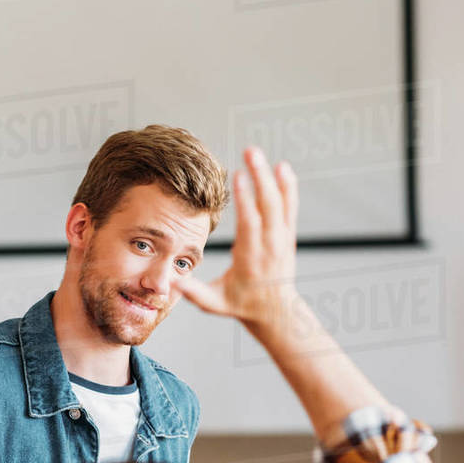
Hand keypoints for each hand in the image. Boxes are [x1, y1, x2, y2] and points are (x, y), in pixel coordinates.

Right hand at [178, 147, 299, 333]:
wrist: (274, 311)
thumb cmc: (241, 305)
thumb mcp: (215, 303)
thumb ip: (195, 292)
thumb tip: (174, 282)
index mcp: (251, 258)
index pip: (250, 224)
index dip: (245, 199)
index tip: (238, 176)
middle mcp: (270, 245)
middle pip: (268, 206)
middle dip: (260, 177)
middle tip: (250, 151)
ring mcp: (281, 239)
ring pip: (280, 202)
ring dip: (271, 176)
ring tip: (260, 153)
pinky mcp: (287, 235)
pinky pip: (289, 207)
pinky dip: (288, 187)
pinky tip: (282, 167)